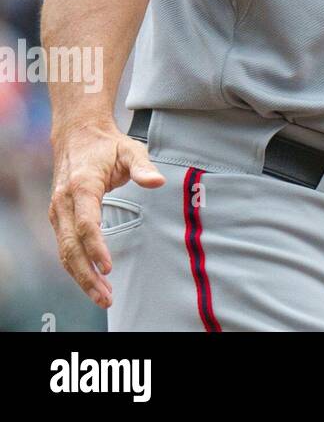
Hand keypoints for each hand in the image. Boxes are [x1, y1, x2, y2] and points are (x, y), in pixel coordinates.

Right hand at [48, 116, 165, 307]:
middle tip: (106, 296)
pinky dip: (76, 267)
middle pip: (71, 247)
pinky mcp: (59, 218)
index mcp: (81, 187)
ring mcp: (58, 212)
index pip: (86, 225)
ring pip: (65, 252)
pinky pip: (66, 248)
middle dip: (87, 275)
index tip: (108, 268)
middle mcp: (64, 203)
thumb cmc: (107, 145)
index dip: (96, 249)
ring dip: (81, 277)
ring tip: (102, 297)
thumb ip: (143, 167)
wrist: (78, 135)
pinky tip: (92, 281)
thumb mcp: (130, 148)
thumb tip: (157, 181)